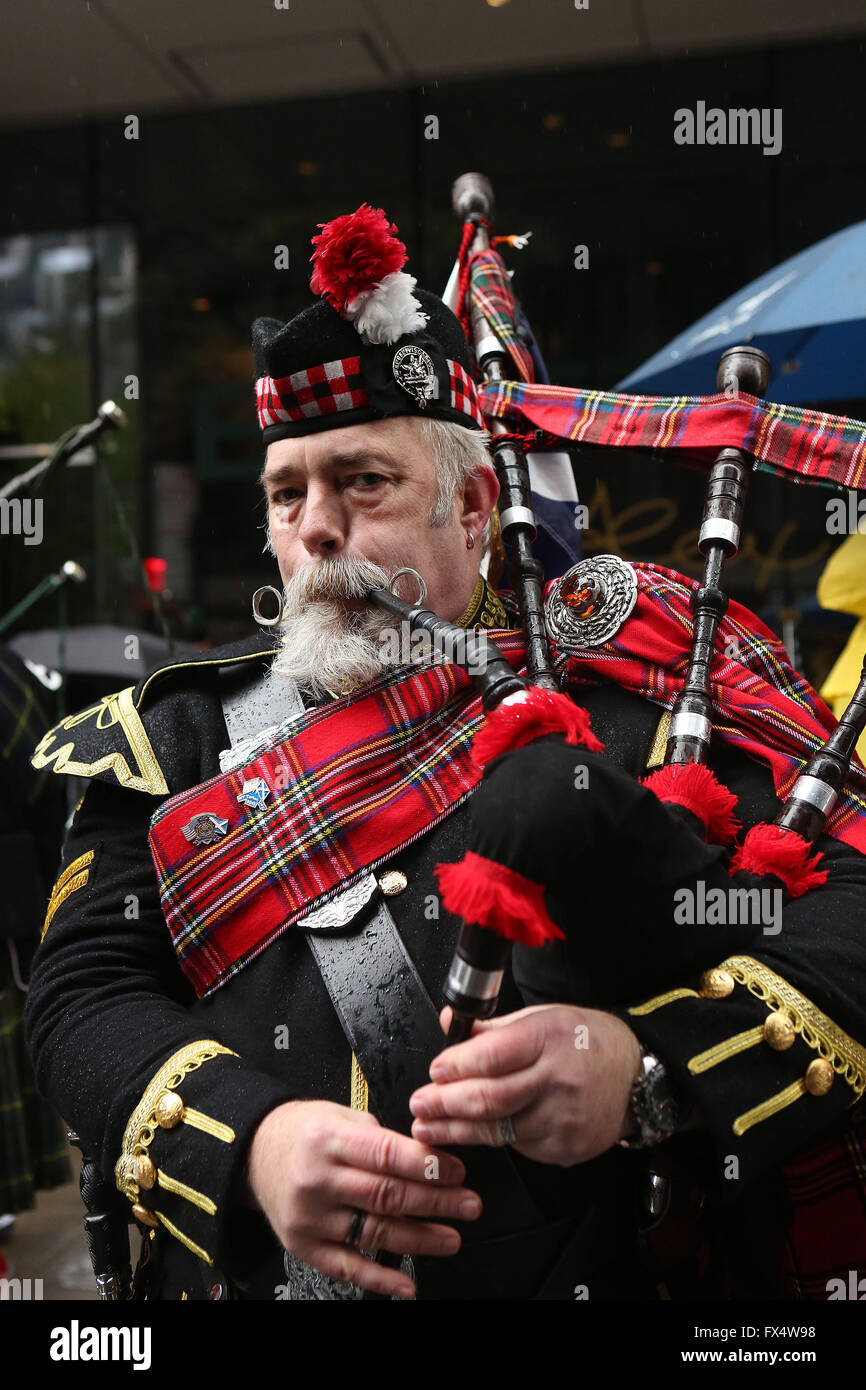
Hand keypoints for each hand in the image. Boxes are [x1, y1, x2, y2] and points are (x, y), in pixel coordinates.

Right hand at [246, 1099, 481, 1298]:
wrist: (254, 1153)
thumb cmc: (305, 1131)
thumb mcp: (340, 1115)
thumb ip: (379, 1138)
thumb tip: (427, 1159)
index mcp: (329, 1140)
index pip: (386, 1155)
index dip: (427, 1166)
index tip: (457, 1172)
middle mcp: (317, 1180)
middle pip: (386, 1195)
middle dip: (435, 1202)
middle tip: (469, 1205)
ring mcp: (310, 1218)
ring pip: (374, 1233)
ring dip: (420, 1238)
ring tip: (453, 1238)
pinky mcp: (304, 1246)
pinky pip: (348, 1268)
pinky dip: (381, 1279)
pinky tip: (409, 1284)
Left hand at [409, 1004, 641, 1166]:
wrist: (636, 1077)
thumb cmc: (587, 1041)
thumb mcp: (543, 1018)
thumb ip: (494, 1028)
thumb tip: (451, 1023)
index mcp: (548, 1038)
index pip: (492, 1056)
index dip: (457, 1066)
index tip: (434, 1071)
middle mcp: (557, 1080)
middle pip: (490, 1099)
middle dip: (445, 1104)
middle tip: (419, 1105)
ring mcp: (563, 1119)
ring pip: (499, 1130)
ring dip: (456, 1130)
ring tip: (428, 1128)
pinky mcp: (565, 1147)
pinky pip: (518, 1146)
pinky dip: (491, 1140)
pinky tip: (470, 1134)